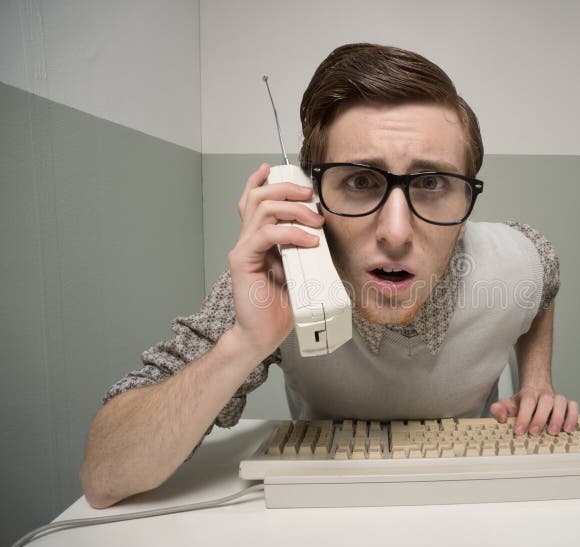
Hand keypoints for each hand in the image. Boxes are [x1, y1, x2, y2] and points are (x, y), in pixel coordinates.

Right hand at [227, 163, 323, 357]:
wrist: (263, 333)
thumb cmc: (281, 304)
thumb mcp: (301, 269)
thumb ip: (305, 249)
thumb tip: (325, 233)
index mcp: (258, 239)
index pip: (253, 200)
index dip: (261, 181)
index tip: (277, 168)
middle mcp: (248, 239)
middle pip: (259, 197)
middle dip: (287, 191)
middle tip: (310, 197)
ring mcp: (244, 248)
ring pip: (263, 209)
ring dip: (294, 210)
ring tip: (316, 223)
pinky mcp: (243, 260)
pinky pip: (266, 234)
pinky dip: (290, 233)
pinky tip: (308, 241)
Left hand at [490, 385, 578, 435]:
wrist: (536, 393)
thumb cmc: (521, 405)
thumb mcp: (507, 405)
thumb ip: (498, 410)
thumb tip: (502, 418)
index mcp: (528, 394)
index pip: (527, 402)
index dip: (523, 416)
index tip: (519, 431)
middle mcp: (544, 394)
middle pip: (545, 400)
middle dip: (540, 417)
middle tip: (534, 433)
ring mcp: (557, 399)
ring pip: (561, 402)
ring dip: (558, 417)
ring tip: (553, 432)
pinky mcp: (567, 404)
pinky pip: (573, 406)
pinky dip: (572, 416)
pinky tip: (567, 429)